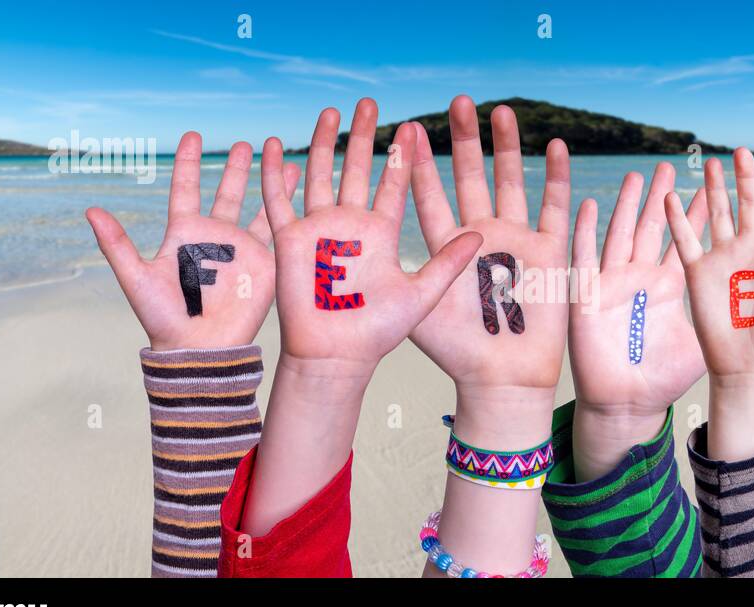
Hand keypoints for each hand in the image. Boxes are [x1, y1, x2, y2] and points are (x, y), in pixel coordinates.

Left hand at [85, 132, 298, 349]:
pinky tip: (298, 192)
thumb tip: (90, 210)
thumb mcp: (137, 278)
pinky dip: (288, 209)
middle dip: (237, 168)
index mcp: (184, 234)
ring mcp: (241, 250)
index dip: (189, 162)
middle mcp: (214, 237)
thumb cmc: (165, 318)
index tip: (194, 136)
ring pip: (258, 207)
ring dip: (270, 183)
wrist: (201, 350)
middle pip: (227, 192)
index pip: (186, 189)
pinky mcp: (263, 264)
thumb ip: (117, 244)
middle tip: (248, 143)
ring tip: (283, 159)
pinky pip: (278, 231)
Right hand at [259, 100, 482, 374]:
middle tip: (370, 103)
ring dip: (323, 143)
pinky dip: (275, 174)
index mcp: (382, 233)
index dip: (401, 155)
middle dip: (363, 136)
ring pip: (320, 175)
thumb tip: (481, 234)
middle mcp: (351, 225)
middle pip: (357, 169)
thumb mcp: (422, 294)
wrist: (336, 357)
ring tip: (330, 112)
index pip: (393, 184)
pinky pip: (279, 201)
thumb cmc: (378, 333)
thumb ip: (448, 263)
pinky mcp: (291, 240)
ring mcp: (319, 229)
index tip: (412, 125)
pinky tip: (273, 146)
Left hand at [408, 97, 570, 439]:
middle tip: (458, 102)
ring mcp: (516, 239)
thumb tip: (371, 229)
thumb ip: (403, 265)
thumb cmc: (458, 351)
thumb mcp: (421, 306)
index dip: (419, 163)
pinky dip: (556, 178)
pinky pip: (554, 208)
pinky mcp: (548, 251)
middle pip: (471, 177)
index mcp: (446, 245)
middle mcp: (481, 235)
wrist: (503, 378)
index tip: (408, 128)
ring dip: (508, 148)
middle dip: (465, 140)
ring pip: (511, 182)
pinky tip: (554, 147)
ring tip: (501, 112)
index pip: (429, 195)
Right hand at [567, 163, 706, 478]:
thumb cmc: (664, 379)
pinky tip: (590, 206)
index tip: (728, 175)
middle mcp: (649, 275)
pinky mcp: (593, 296)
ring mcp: (619, 282)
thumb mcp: (704, 341)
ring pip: (626, 232)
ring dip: (632, 204)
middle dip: (669, 194)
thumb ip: (726, 319)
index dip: (711, 205)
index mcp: (679, 282)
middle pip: (663, 224)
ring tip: (641, 176)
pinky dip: (587, 232)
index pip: (698, 235)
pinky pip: (588, 258)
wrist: (626, 405)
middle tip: (685, 162)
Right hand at [665, 150, 753, 377]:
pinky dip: (678, 220)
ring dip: (714, 189)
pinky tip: (671, 197)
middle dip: (745, 177)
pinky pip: (686, 241)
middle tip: (743, 151)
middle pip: (747, 203)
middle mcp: (749, 250)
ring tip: (712, 163)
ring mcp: (723, 260)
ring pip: (717, 214)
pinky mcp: (699, 274)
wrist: (749, 366)